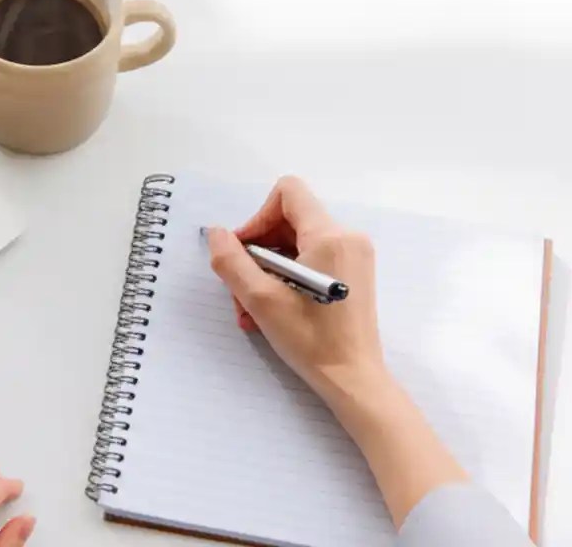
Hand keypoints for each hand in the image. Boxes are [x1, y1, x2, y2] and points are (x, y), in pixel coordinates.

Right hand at [207, 177, 470, 526]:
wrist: (354, 379)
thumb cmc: (310, 340)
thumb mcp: (260, 300)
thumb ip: (232, 260)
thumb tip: (216, 233)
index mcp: (329, 236)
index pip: (288, 193)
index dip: (258, 216)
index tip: (244, 250)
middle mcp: (347, 237)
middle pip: (289, 219)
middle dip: (258, 249)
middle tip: (240, 286)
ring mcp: (354, 255)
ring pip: (296, 242)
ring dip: (267, 269)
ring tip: (250, 306)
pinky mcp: (353, 273)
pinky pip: (311, 258)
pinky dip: (286, 277)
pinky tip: (270, 309)